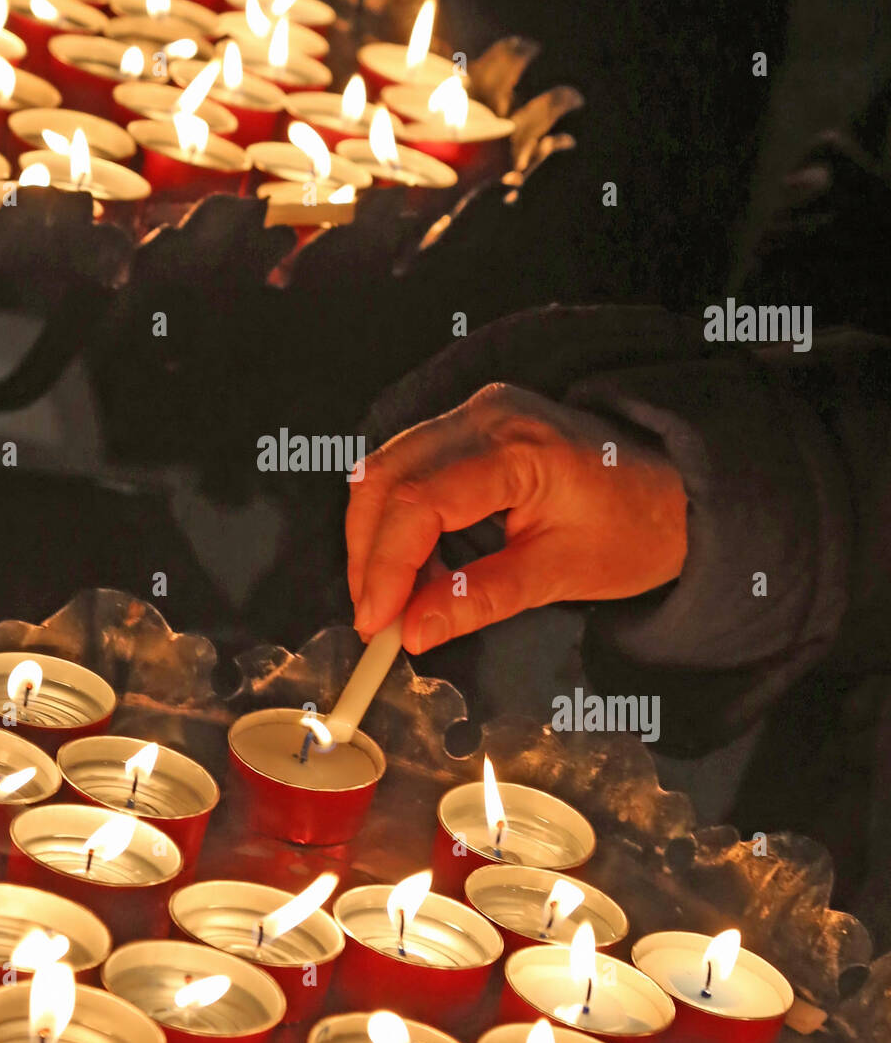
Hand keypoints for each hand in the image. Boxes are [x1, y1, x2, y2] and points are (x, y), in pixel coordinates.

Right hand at [347, 383, 688, 652]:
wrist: (674, 487)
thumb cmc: (631, 528)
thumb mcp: (558, 574)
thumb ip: (480, 599)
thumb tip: (414, 631)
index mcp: (519, 448)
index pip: (420, 501)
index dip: (386, 566)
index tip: (378, 623)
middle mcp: (486, 414)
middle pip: (386, 476)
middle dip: (368, 554)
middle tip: (376, 618)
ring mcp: (474, 411)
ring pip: (385, 468)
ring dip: (374, 536)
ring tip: (391, 597)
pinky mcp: (468, 424)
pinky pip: (406, 465)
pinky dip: (393, 518)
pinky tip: (410, 565)